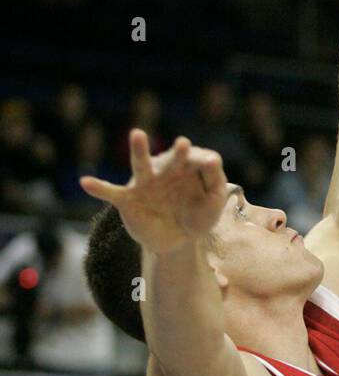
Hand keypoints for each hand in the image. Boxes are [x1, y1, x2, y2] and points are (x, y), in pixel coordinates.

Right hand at [80, 130, 228, 255]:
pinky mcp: (129, 200)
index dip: (205, 164)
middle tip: (184, 143)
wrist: (176, 241)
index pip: (199, 161)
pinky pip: (112, 193)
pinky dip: (99, 187)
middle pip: (173, 159)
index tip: (212, 165)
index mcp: (189, 169)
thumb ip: (216, 184)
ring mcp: (146, 185)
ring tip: (137, 134)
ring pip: (142, 166)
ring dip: (140, 150)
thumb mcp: (212, 205)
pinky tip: (85, 182)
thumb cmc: (196, 216)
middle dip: (179, 152)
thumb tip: (213, 159)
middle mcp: (166, 171)